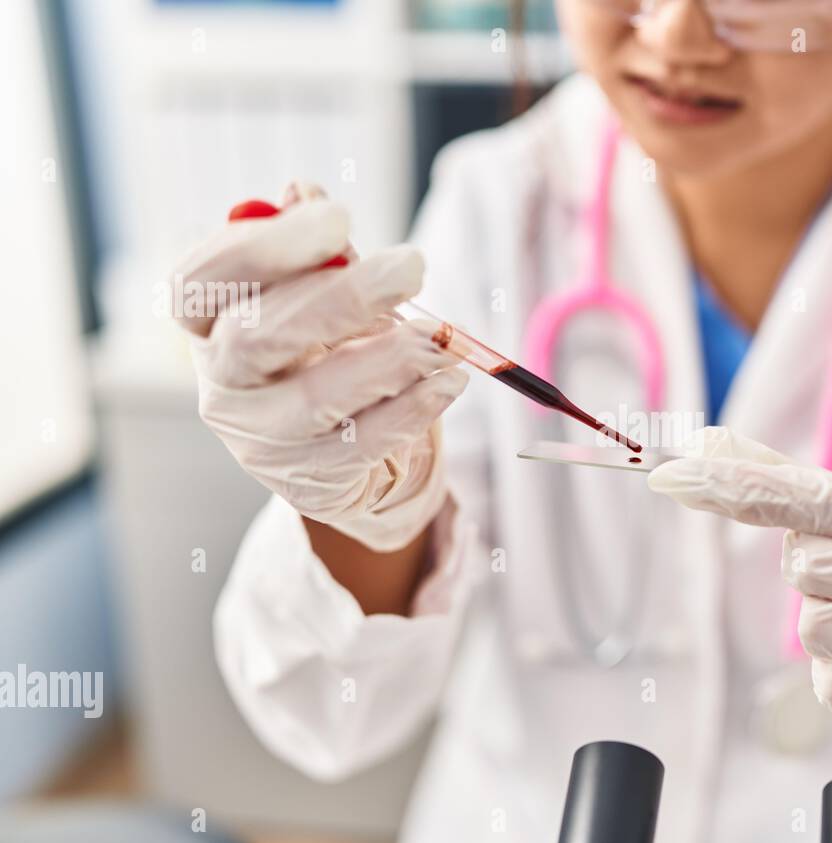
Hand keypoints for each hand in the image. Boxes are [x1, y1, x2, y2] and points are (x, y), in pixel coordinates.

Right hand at [170, 182, 467, 552]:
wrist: (338, 454)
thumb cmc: (322, 353)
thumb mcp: (317, 298)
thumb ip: (316, 254)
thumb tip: (303, 193)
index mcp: (207, 325)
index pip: (201, 283)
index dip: (262, 249)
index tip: (337, 217)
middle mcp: (222, 384)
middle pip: (257, 338)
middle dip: (339, 298)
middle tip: (412, 266)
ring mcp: (262, 439)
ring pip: (316, 398)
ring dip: (391, 359)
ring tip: (446, 335)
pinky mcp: (311, 481)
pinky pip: (364, 443)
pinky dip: (413, 408)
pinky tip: (450, 380)